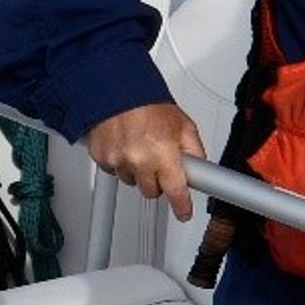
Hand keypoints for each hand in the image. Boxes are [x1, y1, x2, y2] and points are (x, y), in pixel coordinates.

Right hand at [84, 101, 204, 220]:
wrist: (115, 91)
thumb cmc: (148, 104)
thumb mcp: (183, 125)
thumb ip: (194, 150)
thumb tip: (202, 168)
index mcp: (164, 153)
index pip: (176, 191)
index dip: (182, 205)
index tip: (184, 213)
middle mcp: (140, 161)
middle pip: (153, 191)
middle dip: (159, 181)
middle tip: (160, 162)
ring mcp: (118, 161)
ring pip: (133, 182)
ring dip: (139, 171)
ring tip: (141, 147)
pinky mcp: (102, 159)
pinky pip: (115, 172)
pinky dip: (121, 163)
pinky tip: (125, 145)